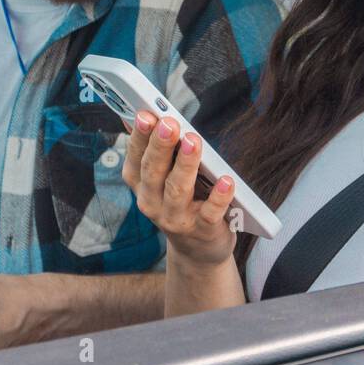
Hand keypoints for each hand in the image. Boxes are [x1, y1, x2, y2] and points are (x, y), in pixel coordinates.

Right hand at [122, 110, 236, 267]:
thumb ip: (155, 149)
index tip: (145, 114)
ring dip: (185, 164)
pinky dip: (219, 197)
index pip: (136, 157)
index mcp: (140, 184)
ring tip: (193, 141)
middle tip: (169, 122)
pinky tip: (227, 181)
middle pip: (153, 170)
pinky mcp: (202, 231)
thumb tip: (141, 113)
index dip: (139, 136)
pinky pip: (210, 213)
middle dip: (161, 145)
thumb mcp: (161, 178)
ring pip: (178, 190)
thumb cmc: (180, 201)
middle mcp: (152, 202)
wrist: (197, 251)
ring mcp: (176, 219)